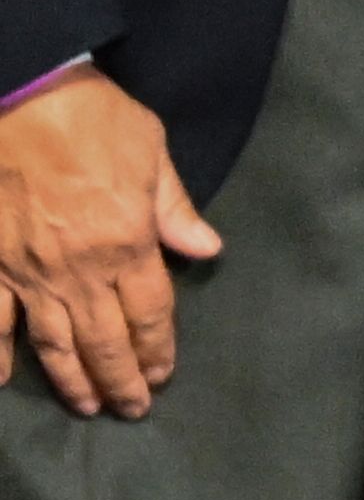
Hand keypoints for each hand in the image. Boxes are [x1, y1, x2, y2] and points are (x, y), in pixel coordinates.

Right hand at [0, 62, 217, 418]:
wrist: (16, 88)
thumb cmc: (88, 115)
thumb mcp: (150, 151)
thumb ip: (173, 207)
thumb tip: (206, 248)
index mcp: (127, 245)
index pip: (150, 317)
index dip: (157, 352)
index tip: (161, 378)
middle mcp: (78, 269)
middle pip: (105, 342)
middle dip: (121, 382)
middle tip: (131, 410)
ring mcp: (26, 269)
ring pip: (52, 341)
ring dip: (72, 380)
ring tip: (87, 407)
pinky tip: (2, 380)